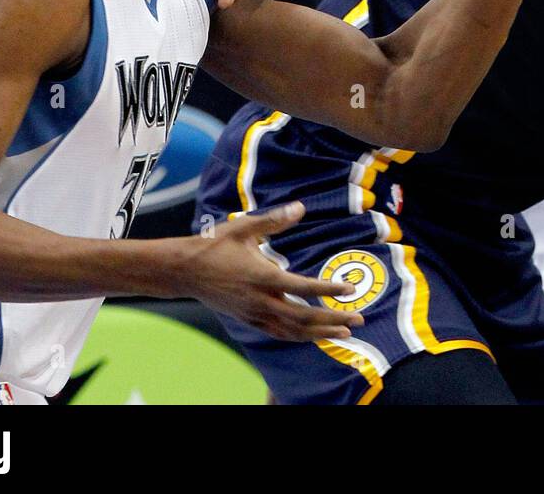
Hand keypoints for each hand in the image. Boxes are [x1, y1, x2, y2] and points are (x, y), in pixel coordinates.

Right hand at [179, 202, 363, 341]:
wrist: (184, 271)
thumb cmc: (214, 246)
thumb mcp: (244, 227)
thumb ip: (274, 220)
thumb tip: (301, 207)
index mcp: (262, 276)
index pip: (303, 287)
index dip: (328, 290)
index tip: (349, 289)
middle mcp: (260, 300)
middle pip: (303, 317)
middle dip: (333, 319)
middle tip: (359, 319)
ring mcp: (254, 314)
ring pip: (293, 331)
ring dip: (321, 333)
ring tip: (345, 332)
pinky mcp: (248, 320)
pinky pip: (279, 333)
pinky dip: (300, 336)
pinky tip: (315, 335)